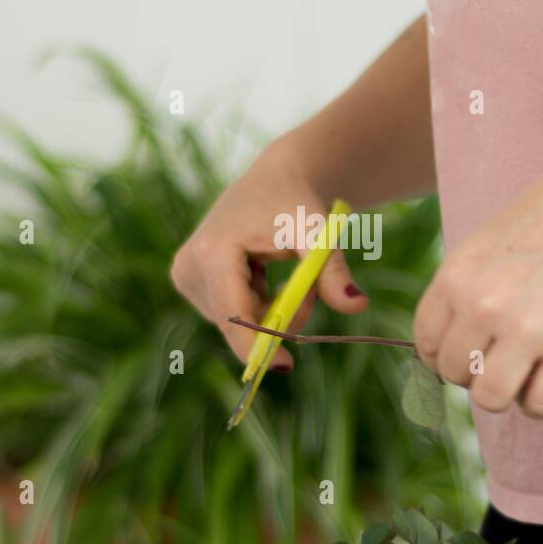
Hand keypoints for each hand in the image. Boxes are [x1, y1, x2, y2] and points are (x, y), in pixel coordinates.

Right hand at [170, 135, 367, 367]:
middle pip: (237, 322)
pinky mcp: (189, 282)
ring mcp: (185, 276)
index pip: (232, 314)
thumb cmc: (295, 201)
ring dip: (270, 312)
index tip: (284, 366)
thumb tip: (357, 305)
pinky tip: (267, 277)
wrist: (276, 178)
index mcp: (212, 252)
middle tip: (308, 288)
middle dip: (277, 318)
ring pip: (236, 322)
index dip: (257, 344)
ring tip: (287, 273)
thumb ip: (332, 271)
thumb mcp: (317, 234)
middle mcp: (189, 266)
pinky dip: (258, 306)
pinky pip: (231, 315)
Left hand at [413, 184, 542, 417]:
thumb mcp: (490, 241)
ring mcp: (526, 329)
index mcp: (456, 275)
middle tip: (508, 357)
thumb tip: (450, 341)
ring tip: (529, 372)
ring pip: (490, 397)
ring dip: (508, 393)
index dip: (447, 355)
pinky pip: (541, 404)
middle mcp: (482, 305)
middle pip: (455, 373)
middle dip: (478, 372)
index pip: (426, 342)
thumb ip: (466, 287)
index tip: (471, 353)